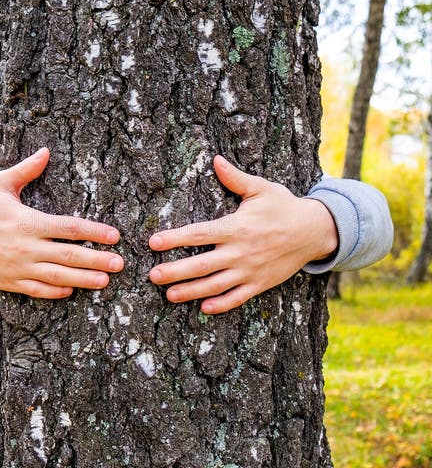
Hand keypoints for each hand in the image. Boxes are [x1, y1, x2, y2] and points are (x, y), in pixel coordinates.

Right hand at [0, 148, 123, 298]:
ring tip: (105, 280)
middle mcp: (26, 247)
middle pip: (70, 256)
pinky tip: (72, 290)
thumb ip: (26, 170)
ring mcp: (17, 267)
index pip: (69, 228)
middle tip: (120, 263)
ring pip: (58, 276)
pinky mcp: (8, 281)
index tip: (114, 236)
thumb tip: (46, 151)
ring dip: (84, 279)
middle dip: (97, 260)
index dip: (95, 232)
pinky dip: (56, 291)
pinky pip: (37, 289)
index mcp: (28, 221)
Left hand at [148, 155, 337, 313]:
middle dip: (175, 271)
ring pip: (214, 285)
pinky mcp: (260, 283)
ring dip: (190, 291)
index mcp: (236, 227)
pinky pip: (237, 297)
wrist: (315, 231)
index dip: (174, 238)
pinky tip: (204, 307)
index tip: (154, 242)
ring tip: (169, 295)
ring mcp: (250, 270)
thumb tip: (216, 160)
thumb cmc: (284, 206)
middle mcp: (240, 252)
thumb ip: (235, 178)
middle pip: (201, 265)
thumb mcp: (261, 188)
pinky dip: (221, 304)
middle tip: (152, 275)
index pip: (198, 234)